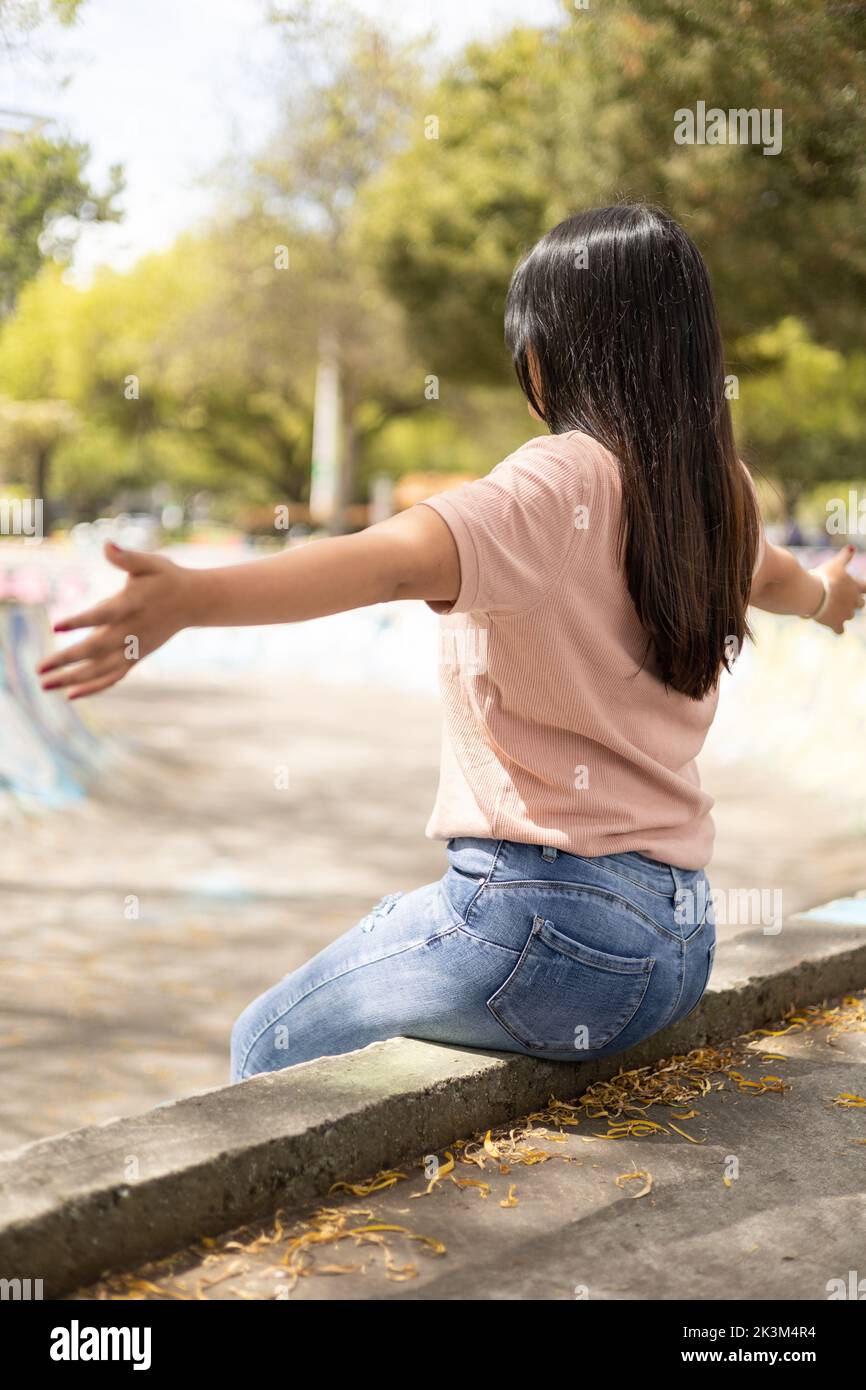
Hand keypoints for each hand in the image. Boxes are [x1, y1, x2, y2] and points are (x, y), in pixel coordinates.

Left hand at [38, 542, 194, 698]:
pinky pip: (112, 677)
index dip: (80, 621)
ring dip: (72, 679)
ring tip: (44, 685)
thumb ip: (126, 557)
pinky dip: (93, 687)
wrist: (193, 602)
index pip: (103, 614)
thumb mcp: (150, 562)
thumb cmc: (166, 577)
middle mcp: (132, 631)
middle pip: (96, 650)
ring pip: (101, 669)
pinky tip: (70, 695)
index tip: (56, 625)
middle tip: (39, 669)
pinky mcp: (136, 657)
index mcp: (132, 605)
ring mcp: (134, 648)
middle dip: (66, 660)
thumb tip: (107, 544)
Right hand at [811, 545, 865, 634]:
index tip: (859, 589)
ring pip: (850, 616)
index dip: (863, 588)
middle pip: (860, 604)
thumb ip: (845, 556)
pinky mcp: (836, 623)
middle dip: (854, 602)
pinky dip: (837, 629)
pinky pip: (840, 630)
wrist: (813, 594)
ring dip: (844, 613)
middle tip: (842, 598)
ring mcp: (846, 614)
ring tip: (833, 610)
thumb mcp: (835, 564)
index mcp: (856, 587)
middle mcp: (854, 602)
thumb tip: (852, 546)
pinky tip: (833, 626)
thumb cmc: (824, 577)